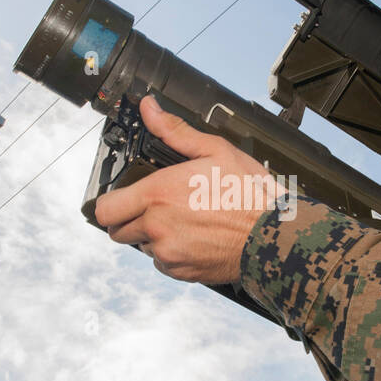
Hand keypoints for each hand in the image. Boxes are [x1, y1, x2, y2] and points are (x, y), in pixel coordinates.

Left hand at [94, 95, 285, 283]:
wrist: (275, 235)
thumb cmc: (250, 194)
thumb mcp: (215, 150)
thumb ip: (174, 131)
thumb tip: (149, 108)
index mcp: (157, 195)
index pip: (105, 209)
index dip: (111, 203)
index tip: (122, 198)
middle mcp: (156, 227)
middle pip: (118, 231)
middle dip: (131, 220)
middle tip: (157, 208)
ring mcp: (168, 253)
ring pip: (143, 246)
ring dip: (154, 236)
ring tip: (185, 222)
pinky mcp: (182, 272)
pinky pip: (163, 264)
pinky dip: (172, 254)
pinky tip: (195, 238)